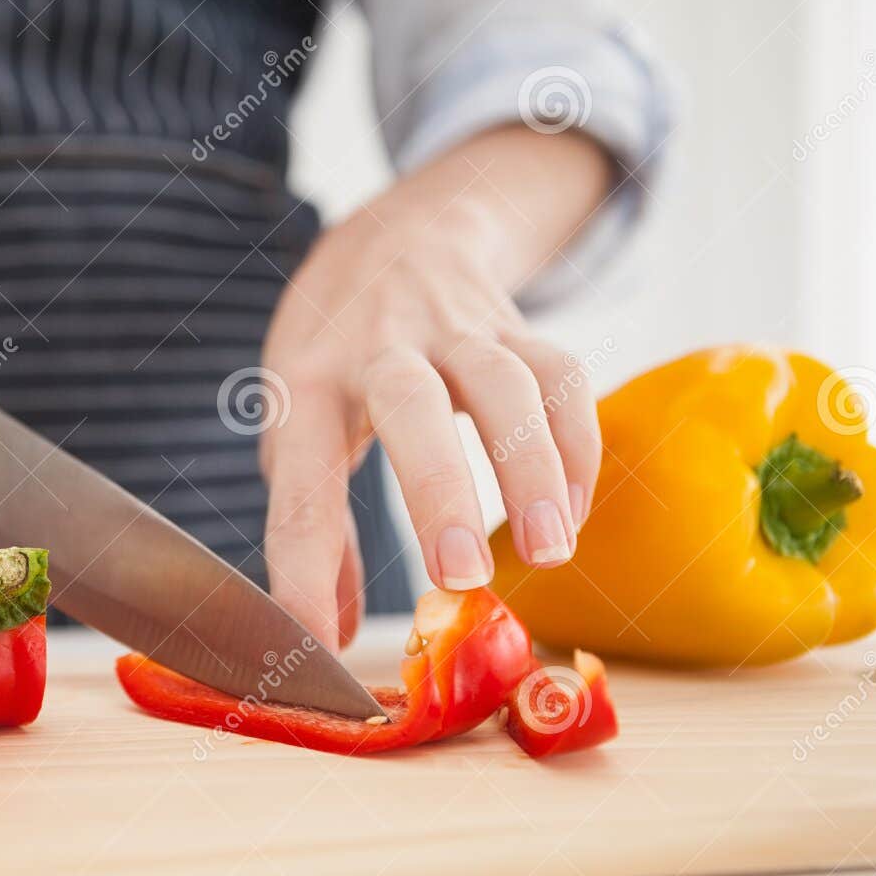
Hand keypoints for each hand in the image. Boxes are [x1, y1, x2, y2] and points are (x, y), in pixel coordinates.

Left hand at [259, 127, 609, 649]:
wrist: (396, 231)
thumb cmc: (334, 353)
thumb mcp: (300, 423)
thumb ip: (317, 521)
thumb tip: (330, 628)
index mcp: (307, 384)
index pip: (301, 482)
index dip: (304, 567)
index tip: (315, 643)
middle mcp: (378, 347)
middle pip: (411, 406)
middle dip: (437, 491)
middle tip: (461, 576)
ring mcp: (453, 327)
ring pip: (508, 382)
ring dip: (533, 468)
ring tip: (551, 551)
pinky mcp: (516, 324)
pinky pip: (561, 375)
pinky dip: (575, 447)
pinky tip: (573, 510)